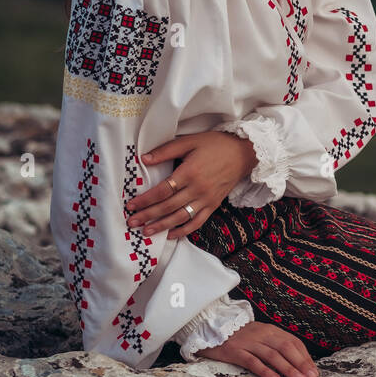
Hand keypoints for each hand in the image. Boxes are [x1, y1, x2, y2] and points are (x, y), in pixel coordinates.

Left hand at [124, 131, 255, 238]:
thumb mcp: (190, 141)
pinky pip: (197, 222)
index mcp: (190, 172)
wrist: (243, 153)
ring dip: (162, 226)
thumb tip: (144, 159)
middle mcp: (198, 188)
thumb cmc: (215, 145)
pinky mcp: (214, 205)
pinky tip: (171, 234)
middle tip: (132, 222)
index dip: (146, 199)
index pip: (163, 190)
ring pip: (181, 217)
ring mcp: (207, 199)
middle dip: (148, 215)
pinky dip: (184, 230)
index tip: (131, 205)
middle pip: (169, 206)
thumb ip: (166, 150)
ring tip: (146, 231)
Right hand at [195, 322, 320, 376]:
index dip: (305, 357)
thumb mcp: (260, 337)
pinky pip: (252, 361)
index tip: (314, 372)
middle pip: (286, 347)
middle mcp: (262, 334)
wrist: (210, 328)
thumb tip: (296, 363)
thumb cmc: (239, 337)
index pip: (293, 342)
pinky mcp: (235, 351)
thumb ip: (275, 346)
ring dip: (288, 368)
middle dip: (301, 363)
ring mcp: (248, 342)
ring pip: (272, 355)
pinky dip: (265, 370)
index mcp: (270, 330)